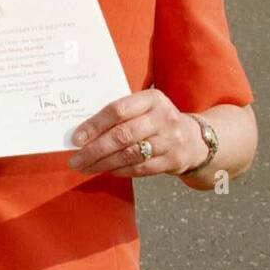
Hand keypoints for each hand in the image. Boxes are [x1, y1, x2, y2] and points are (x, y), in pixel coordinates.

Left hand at [66, 89, 208, 177]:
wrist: (195, 139)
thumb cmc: (155, 121)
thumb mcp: (143, 108)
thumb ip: (118, 115)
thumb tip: (82, 132)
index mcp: (152, 99)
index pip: (117, 111)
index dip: (94, 125)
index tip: (76, 138)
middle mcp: (163, 118)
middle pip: (122, 135)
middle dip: (94, 150)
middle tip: (75, 160)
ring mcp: (171, 140)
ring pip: (129, 154)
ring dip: (103, 164)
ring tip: (85, 167)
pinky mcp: (174, 160)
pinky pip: (140, 168)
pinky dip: (119, 170)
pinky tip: (106, 170)